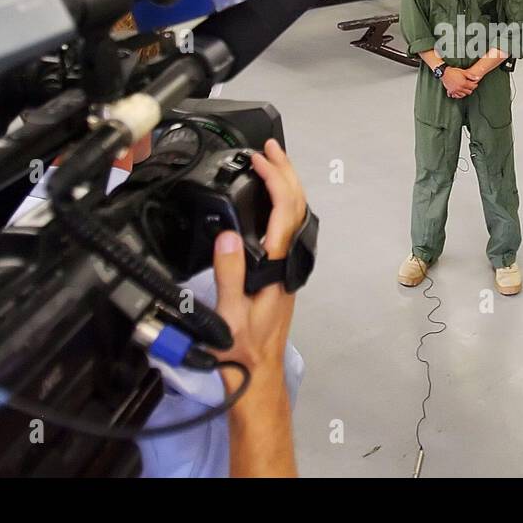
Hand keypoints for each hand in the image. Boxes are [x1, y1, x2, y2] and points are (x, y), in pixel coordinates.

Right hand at [212, 139, 305, 393]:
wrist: (256, 375)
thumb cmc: (241, 351)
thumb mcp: (228, 315)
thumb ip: (229, 275)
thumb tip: (227, 236)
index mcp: (276, 267)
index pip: (284, 211)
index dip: (275, 178)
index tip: (259, 158)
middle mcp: (286, 263)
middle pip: (296, 206)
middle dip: (286, 171)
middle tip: (270, 146)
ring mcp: (285, 268)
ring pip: (294, 216)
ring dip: (285, 185)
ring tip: (270, 164)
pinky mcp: (278, 274)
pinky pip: (285, 228)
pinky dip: (279, 205)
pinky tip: (266, 203)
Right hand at [441, 67, 479, 98]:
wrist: (444, 73)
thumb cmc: (454, 72)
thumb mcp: (463, 72)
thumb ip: (471, 76)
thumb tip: (478, 78)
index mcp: (464, 83)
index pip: (472, 87)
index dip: (475, 85)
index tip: (475, 84)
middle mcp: (460, 88)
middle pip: (468, 92)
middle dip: (470, 89)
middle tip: (470, 86)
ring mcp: (455, 90)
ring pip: (463, 95)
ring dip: (465, 92)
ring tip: (465, 89)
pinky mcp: (451, 91)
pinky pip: (456, 96)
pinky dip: (459, 95)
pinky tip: (459, 92)